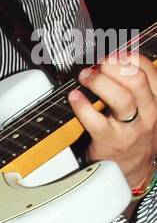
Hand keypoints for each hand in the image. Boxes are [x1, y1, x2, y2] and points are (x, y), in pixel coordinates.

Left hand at [71, 52, 156, 190]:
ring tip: (85, 77)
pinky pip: (95, 120)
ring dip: (99, 82)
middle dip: (113, 67)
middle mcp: (148, 112)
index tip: (111, 54)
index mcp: (155, 99)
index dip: (127, 57)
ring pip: (120, 98)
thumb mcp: (145, 107)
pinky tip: (74, 97)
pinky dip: (82, 105)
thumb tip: (113, 59)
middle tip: (97, 65)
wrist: (132, 168)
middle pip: (136, 80)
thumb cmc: (134, 132)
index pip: (148, 69)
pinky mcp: (110, 141)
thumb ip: (134, 85)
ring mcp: (130, 128)